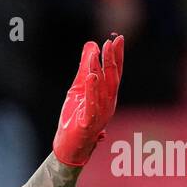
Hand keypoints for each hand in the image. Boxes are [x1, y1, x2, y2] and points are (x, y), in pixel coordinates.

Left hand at [52, 34, 123, 167]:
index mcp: (108, 96)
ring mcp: (101, 114)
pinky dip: (92, 91)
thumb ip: (84, 67)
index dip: (117, 56)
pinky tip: (91, 77)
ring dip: (102, 70)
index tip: (118, 38)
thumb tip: (91, 44)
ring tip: (100, 53)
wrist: (68, 147)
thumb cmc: (74, 118)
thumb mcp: (78, 88)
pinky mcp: (89, 123)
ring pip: (103, 89)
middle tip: (111, 42)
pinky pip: (92, 104)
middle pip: (112, 78)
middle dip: (112, 59)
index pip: (115, 72)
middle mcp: (109, 104)